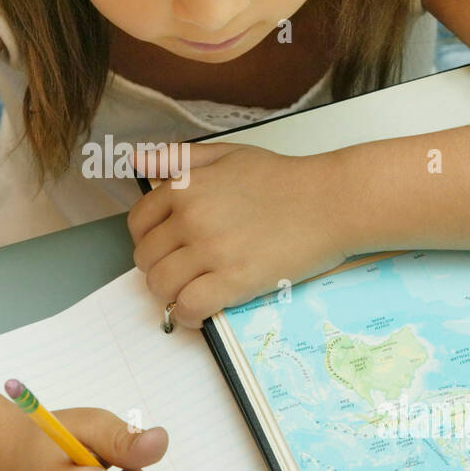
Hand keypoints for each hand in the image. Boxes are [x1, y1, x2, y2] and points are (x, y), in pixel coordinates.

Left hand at [128, 142, 348, 328]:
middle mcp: (192, 218)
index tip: (166, 249)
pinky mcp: (235, 280)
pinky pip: (189, 306)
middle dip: (160, 269)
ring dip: (171, 294)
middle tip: (184, 273)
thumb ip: (178, 158)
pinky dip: (188, 315)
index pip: (138, 224)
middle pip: (147, 259)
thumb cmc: (284, 179)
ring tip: (192, 291)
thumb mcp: (227, 154)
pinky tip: (201, 312)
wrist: (331, 201)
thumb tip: (138, 160)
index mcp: (186, 188)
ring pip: (161, 286)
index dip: (148, 241)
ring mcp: (212, 250)